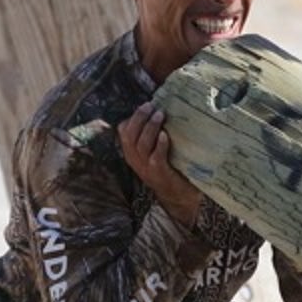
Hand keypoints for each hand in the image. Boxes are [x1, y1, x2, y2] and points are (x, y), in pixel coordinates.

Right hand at [118, 102, 203, 224]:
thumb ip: (153, 135)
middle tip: (151, 106)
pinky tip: (165, 135)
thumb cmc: (169, 167)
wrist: (179, 196)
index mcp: (132, 153)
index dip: (132, 117)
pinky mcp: (159, 174)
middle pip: (129, 135)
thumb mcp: (155, 150)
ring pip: (140, 145)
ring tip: (160, 115)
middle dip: (139, 118)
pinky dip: (160, 145)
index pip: (122, 131)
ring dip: (150, 128)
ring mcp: (146, 169)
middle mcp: (135, 161)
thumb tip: (161, 109)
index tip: (145, 106)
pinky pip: (155, 158)